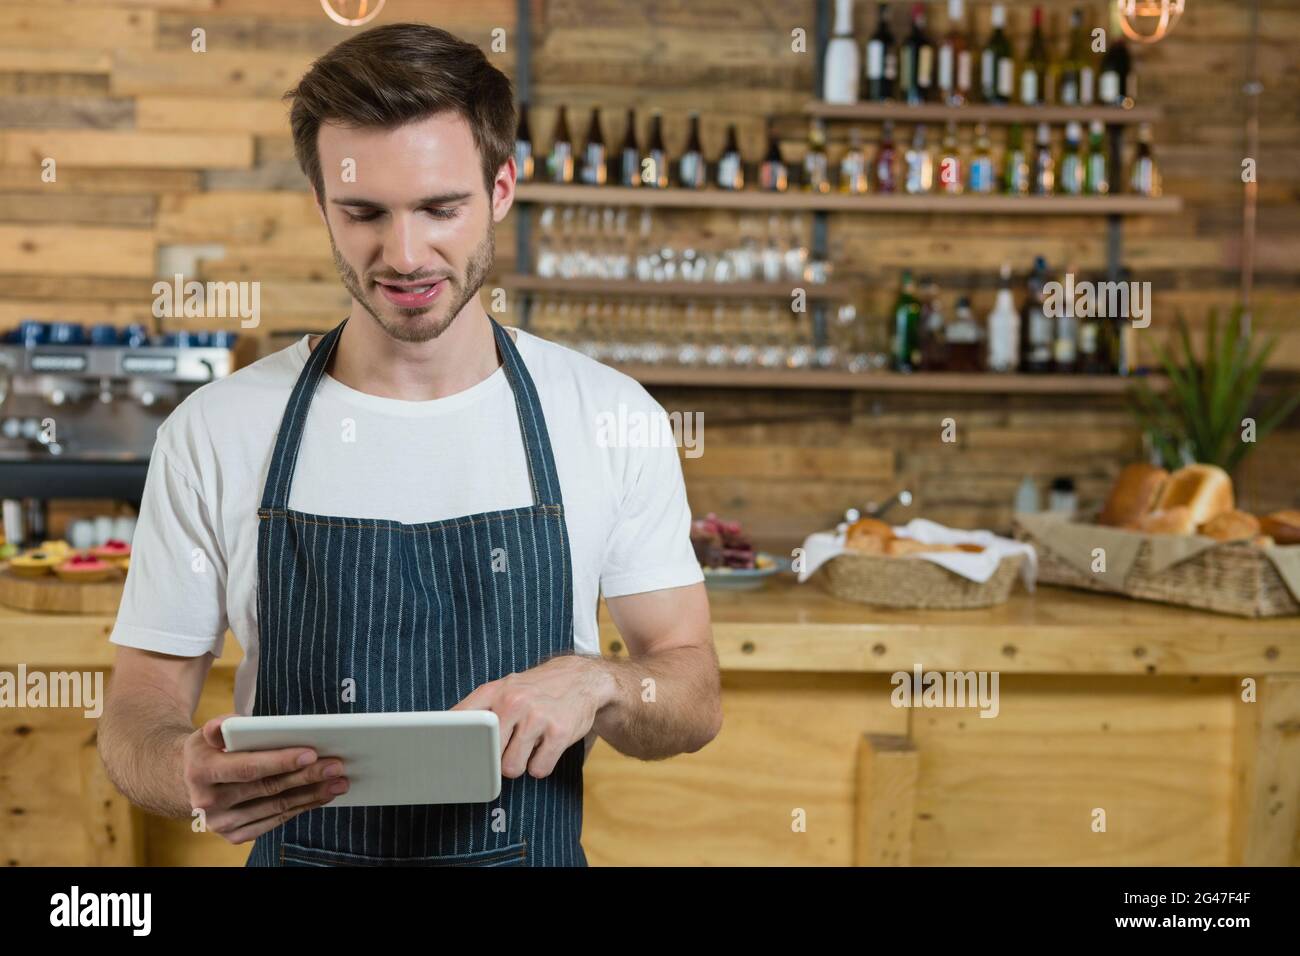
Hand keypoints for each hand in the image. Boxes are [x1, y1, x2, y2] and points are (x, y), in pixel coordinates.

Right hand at [183, 714, 349, 844]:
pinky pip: (274, 821)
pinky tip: (320, 796)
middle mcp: (209, 802)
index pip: (248, 767)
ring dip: (311, 795)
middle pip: (267, 788)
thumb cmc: (208, 751)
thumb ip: (220, 726)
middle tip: (336, 766)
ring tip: (338, 782)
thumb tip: (235, 722)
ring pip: (276, 808)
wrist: (185, 784)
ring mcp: (221, 823)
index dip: (280, 761)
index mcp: (202, 771)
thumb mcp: (205, 733)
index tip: (311, 753)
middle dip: (306, 777)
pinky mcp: (234, 836)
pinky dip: (300, 808)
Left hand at [451, 656, 613, 779]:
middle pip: (486, 754)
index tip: (450, 758)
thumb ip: (478, 709)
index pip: (461, 721)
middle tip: (505, 748)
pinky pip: (538, 769)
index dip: (453, 743)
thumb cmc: (534, 689)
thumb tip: (447, 737)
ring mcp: (537, 717)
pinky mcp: (559, 732)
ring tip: (528, 746)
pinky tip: (545, 748)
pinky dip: (540, 766)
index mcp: (494, 691)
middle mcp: (513, 702)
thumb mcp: (504, 688)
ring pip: (511, 767)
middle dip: (494, 760)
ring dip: (519, 765)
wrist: (581, 678)